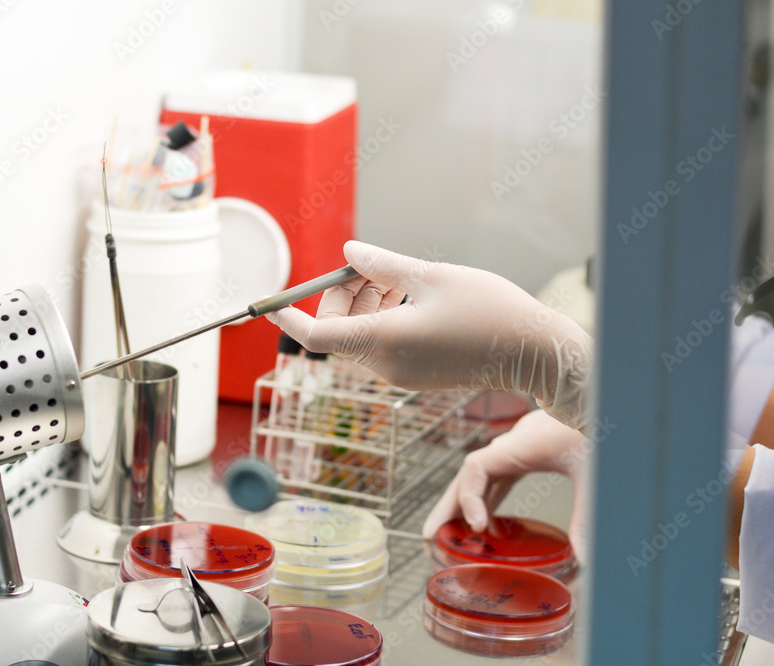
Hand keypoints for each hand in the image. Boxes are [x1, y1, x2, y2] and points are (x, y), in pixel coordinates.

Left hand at [265, 241, 592, 428]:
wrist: (533, 353)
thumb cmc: (489, 311)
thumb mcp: (431, 275)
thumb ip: (383, 264)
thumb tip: (349, 252)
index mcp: (383, 341)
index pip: (316, 334)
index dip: (287, 316)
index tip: (269, 301)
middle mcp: (385, 364)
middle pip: (338, 328)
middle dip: (343, 293)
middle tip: (367, 264)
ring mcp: (400, 374)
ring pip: (361, 333)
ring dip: (366, 301)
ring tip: (395, 273)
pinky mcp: (415, 374)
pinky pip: (382, 343)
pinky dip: (384, 315)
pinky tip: (408, 293)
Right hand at [422, 409, 588, 561]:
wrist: (597, 397)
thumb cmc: (594, 426)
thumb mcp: (593, 472)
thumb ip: (587, 514)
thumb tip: (586, 559)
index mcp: (519, 446)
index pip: (476, 467)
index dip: (468, 497)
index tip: (476, 525)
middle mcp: (510, 446)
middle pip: (467, 476)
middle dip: (448, 506)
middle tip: (430, 536)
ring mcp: (515, 449)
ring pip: (477, 477)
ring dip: (462, 503)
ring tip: (447, 532)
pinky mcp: (524, 453)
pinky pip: (494, 477)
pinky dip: (484, 498)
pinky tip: (485, 519)